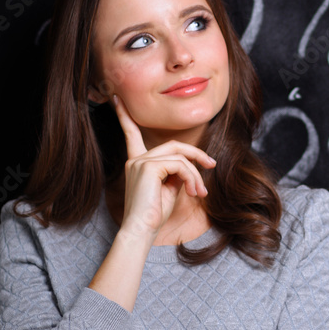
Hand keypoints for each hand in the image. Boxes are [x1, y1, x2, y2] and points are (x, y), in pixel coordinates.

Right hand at [112, 95, 215, 238]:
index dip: (125, 116)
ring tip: (200, 192)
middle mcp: (136, 159)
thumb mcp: (169, 188)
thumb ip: (176, 172)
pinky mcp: (148, 167)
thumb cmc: (154, 215)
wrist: (142, 231)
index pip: (131, 133)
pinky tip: (193, 192)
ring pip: (180, 156)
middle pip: (174, 145)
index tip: (116, 98)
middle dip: (196, 154)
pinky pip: (180, 164)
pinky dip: (192, 177)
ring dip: (196, 173)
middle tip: (212, 164)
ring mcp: (140, 161)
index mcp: (137, 162)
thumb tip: (190, 164)